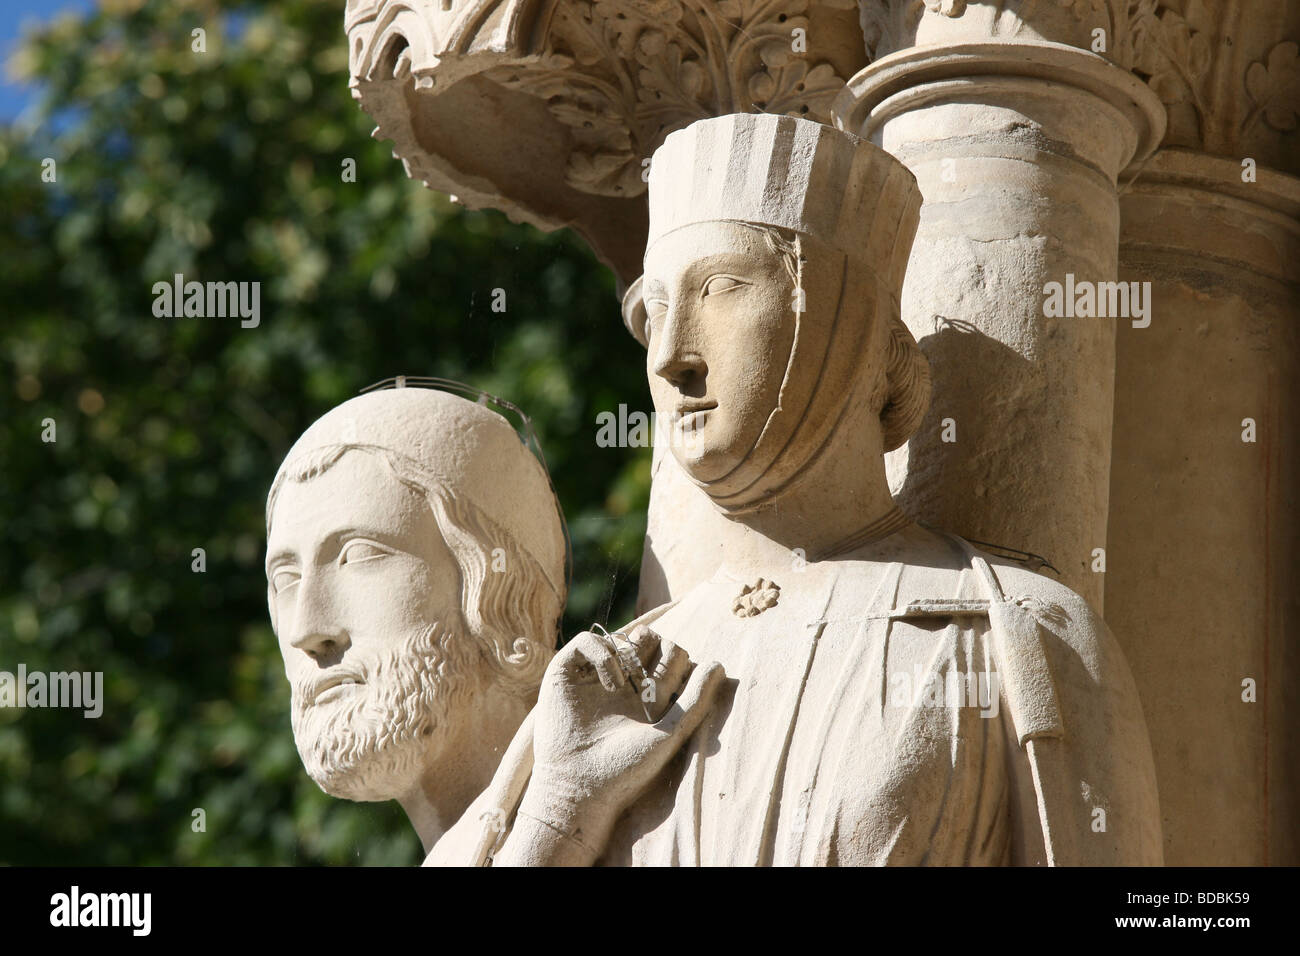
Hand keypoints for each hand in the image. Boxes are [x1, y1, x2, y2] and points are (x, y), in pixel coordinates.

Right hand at [517, 624, 724, 859]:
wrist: (580, 786)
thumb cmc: (627, 768)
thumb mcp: (670, 733)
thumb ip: (696, 700)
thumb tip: (719, 665)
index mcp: (650, 697)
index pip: (672, 656)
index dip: (678, 659)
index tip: (671, 687)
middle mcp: (624, 685)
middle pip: (650, 641)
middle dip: (658, 648)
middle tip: (651, 677)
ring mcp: (595, 677)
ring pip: (622, 637)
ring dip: (632, 649)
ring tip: (630, 678)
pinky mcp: (566, 672)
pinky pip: (588, 640)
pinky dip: (603, 653)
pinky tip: (610, 683)